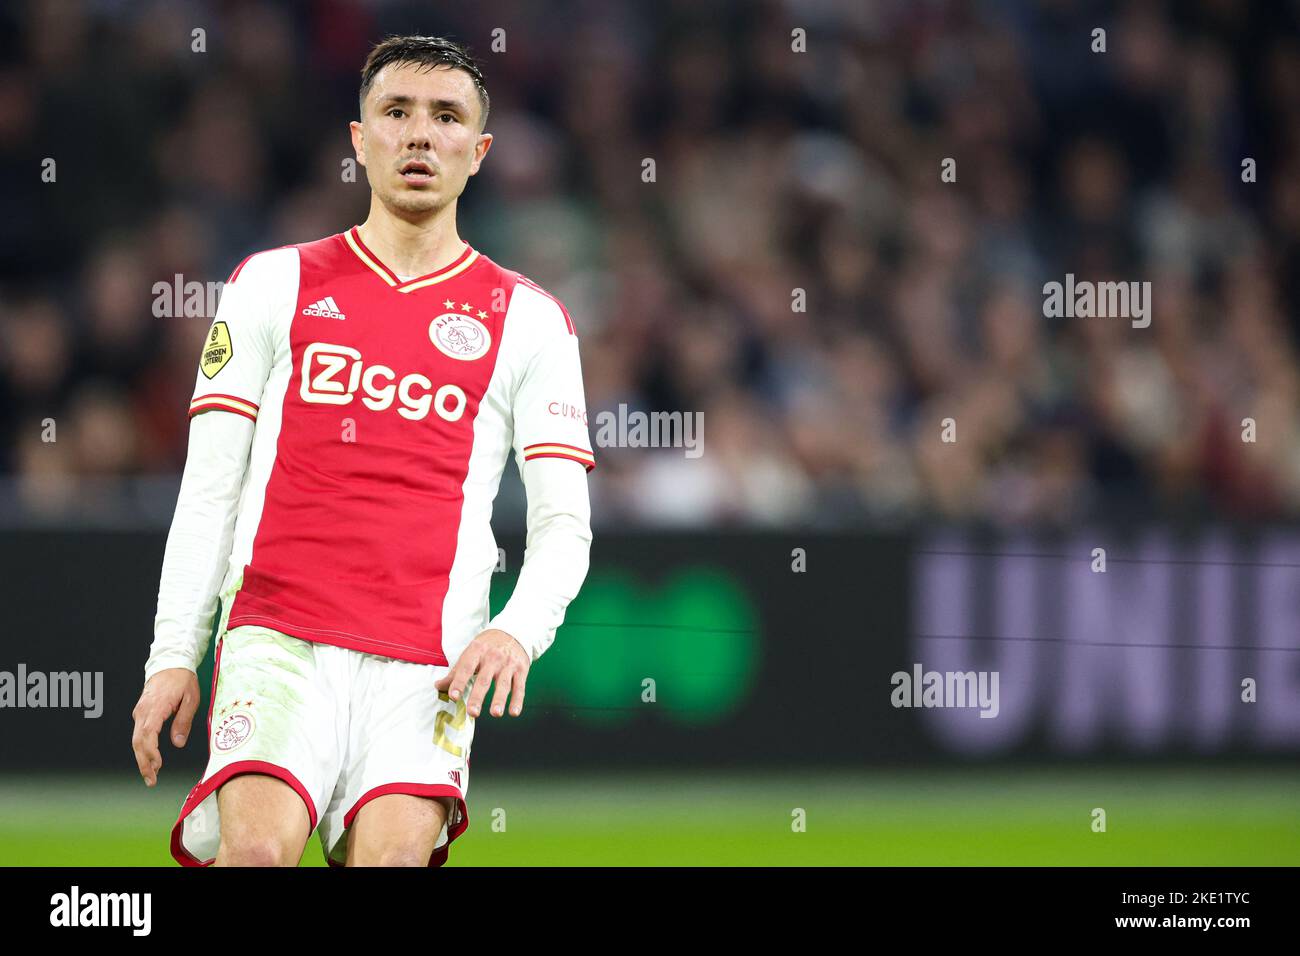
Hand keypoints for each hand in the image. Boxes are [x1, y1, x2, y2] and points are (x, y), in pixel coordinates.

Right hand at [131, 668, 199, 786]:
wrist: (170, 663)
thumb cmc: (183, 680)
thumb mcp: (191, 699)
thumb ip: (183, 721)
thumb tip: (178, 744)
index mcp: (155, 707)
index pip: (147, 735)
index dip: (150, 753)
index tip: (158, 766)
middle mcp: (143, 711)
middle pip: (138, 742)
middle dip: (143, 763)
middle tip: (152, 781)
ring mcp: (140, 712)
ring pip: (136, 740)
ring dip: (142, 759)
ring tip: (151, 776)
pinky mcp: (141, 713)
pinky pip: (139, 734)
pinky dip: (143, 749)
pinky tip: (151, 760)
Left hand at [435, 628, 529, 717]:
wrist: (513, 631)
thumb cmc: (487, 646)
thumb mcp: (471, 652)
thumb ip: (456, 671)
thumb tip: (438, 686)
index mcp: (477, 651)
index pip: (466, 668)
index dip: (459, 682)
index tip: (453, 696)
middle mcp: (493, 657)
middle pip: (484, 679)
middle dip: (478, 696)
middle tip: (472, 712)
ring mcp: (508, 664)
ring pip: (503, 684)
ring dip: (499, 699)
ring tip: (495, 713)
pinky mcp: (521, 670)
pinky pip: (519, 687)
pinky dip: (517, 701)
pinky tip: (514, 712)